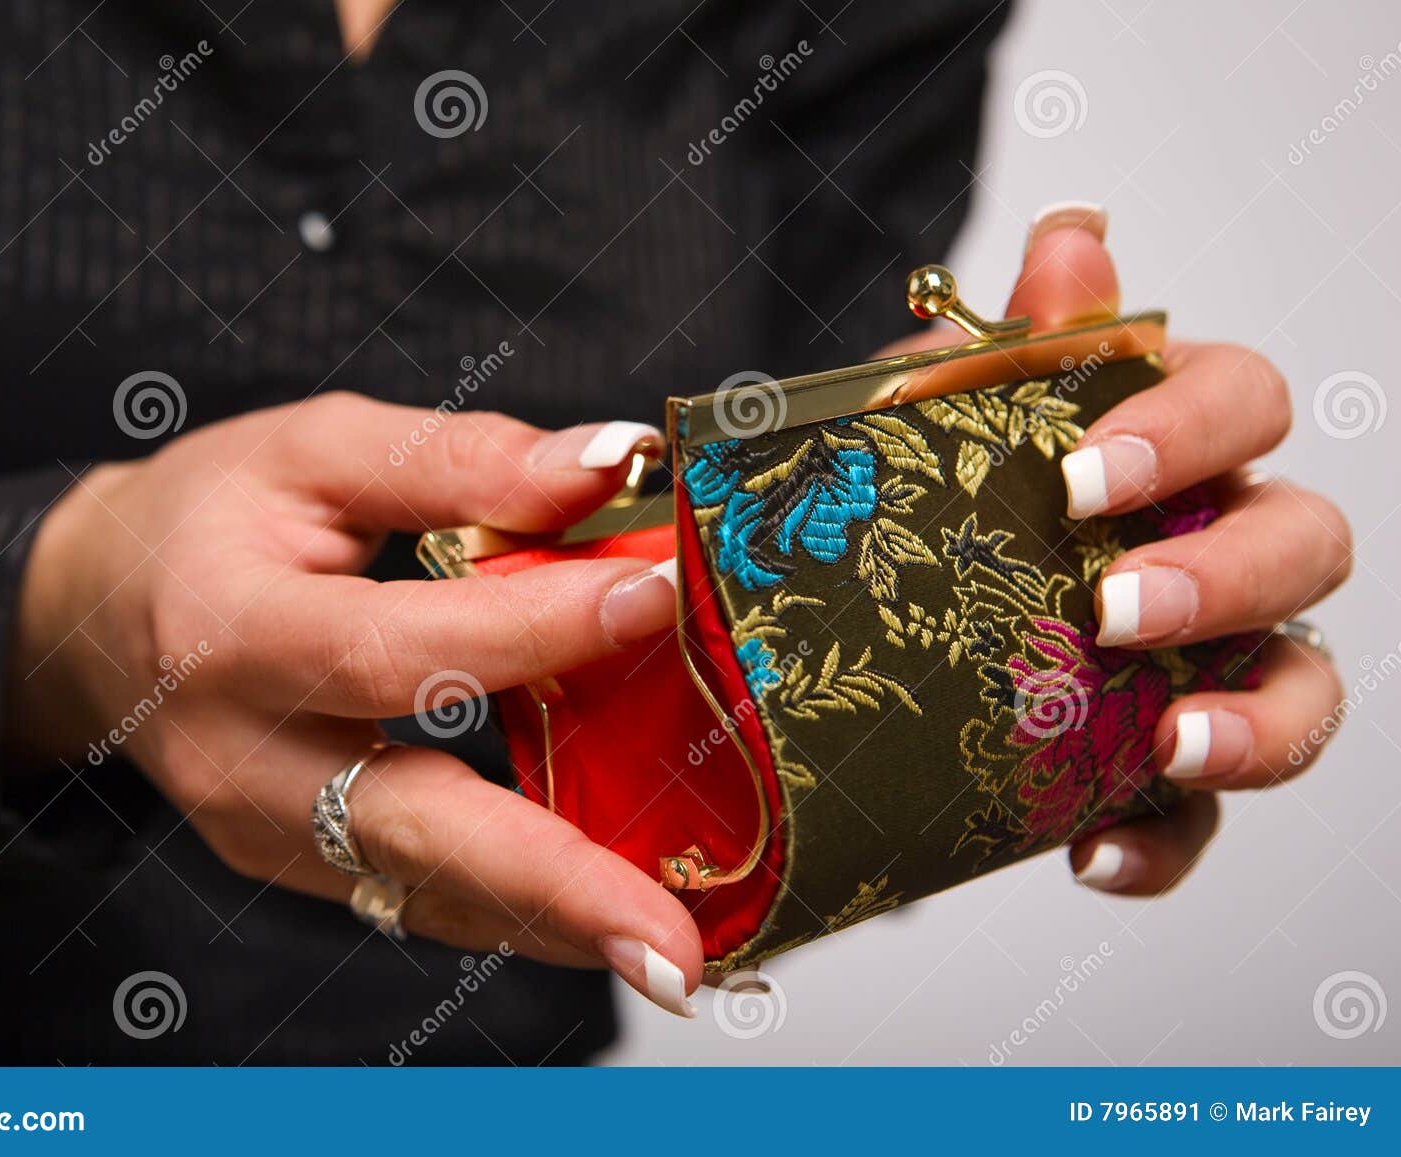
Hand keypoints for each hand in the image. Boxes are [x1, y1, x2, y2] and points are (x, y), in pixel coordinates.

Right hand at [5, 395, 706, 1015]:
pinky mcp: (294, 865)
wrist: (96, 614)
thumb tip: (611, 461)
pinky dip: (519, 914)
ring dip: (558, 925)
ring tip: (674, 953)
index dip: (530, 625)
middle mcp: (239, 757)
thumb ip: (462, 459)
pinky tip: (607, 919)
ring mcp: (263, 831)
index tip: (653, 596)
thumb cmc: (211, 518)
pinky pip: (418, 897)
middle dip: (554, 889)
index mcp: (228, 630)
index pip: (395, 645)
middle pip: (409, 826)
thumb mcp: (319, 450)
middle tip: (673, 944)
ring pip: (425, 889)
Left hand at [1002, 204, 1352, 893]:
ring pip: (1306, 685)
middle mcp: (1220, 541)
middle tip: (1113, 608)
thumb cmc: (937, 495)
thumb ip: (1013, 343)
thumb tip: (1074, 237)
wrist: (869, 618)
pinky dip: (1164, 846)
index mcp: (1173, 441)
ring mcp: (1209, 657)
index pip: (1241, 400)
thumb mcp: (946, 418)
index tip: (1081, 480)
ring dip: (1259, 720)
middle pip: (1307, 541)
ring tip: (1174, 745)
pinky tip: (1095, 859)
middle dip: (1229, 575)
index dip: (1185, 432)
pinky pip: (1203, 819)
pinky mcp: (1163, 767)